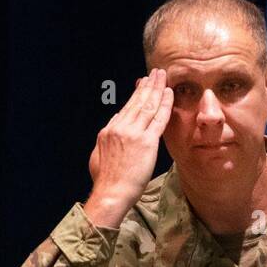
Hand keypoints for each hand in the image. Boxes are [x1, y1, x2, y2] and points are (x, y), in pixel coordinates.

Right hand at [84, 69, 173, 228]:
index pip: (125, 109)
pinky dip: (165, 104)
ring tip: (163, 76)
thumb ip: (105, 140)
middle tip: (155, 73)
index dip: (136, 95)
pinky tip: (169, 93)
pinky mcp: (147, 142)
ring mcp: (134, 133)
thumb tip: (112, 125)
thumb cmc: (105, 181)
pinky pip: (159, 118)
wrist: (111, 193)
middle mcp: (120, 128)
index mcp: (108, 131)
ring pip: (148, 105)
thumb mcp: (97, 156)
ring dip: (157, 88)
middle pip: (137, 102)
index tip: (142, 85)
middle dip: (147, 85)